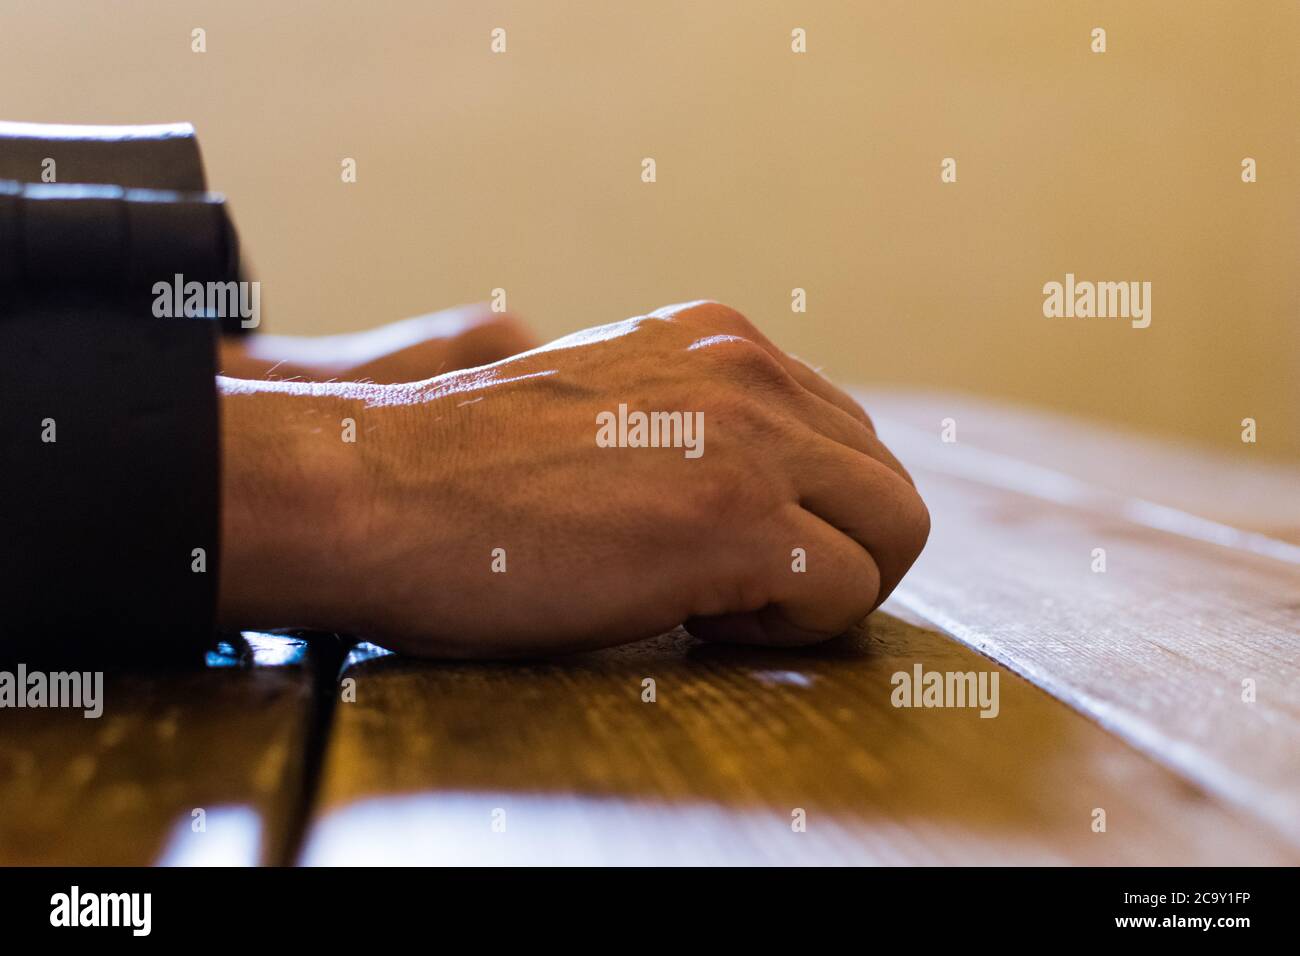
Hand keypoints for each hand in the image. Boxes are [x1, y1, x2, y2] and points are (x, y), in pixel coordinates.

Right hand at [216, 301, 928, 656]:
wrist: (372, 490)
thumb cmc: (464, 475)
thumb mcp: (603, 404)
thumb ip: (691, 419)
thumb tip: (765, 486)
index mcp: (718, 340)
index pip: (844, 438)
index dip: (803, 514)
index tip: (721, 549)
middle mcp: (749, 370)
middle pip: (887, 485)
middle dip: (836, 553)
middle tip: (736, 589)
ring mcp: (750, 437)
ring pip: (896, 532)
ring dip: (822, 588)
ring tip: (717, 601)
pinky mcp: (737, 517)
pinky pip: (848, 594)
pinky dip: (788, 629)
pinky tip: (695, 616)